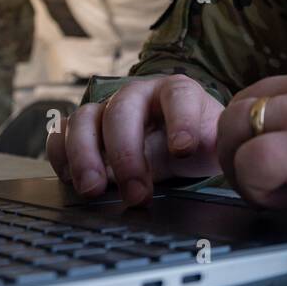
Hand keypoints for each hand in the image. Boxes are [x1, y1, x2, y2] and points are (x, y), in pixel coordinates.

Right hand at [46, 75, 222, 206]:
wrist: (179, 143)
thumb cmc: (198, 139)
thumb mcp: (215, 143)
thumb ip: (218, 146)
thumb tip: (226, 155)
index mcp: (176, 92)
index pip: (178, 95)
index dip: (180, 121)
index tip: (183, 150)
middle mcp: (137, 95)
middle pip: (123, 110)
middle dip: (126, 154)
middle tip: (136, 193)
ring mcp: (107, 110)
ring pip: (84, 118)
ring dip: (85, 156)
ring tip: (94, 190)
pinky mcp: (85, 131)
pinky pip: (61, 134)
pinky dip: (61, 155)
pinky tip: (71, 179)